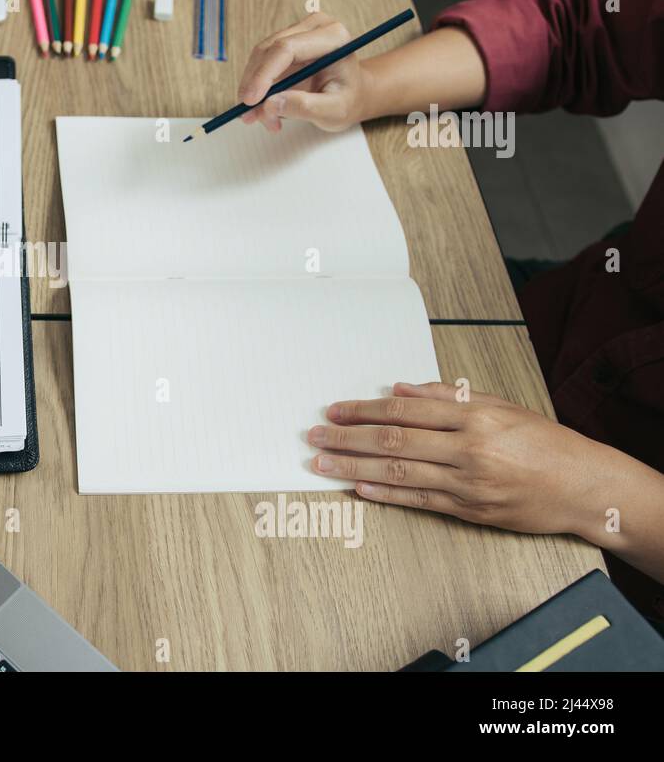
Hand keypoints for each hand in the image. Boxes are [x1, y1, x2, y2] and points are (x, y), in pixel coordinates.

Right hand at [237, 12, 370, 131]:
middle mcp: (313, 27)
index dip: (263, 74)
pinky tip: (265, 109)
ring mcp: (297, 33)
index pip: (286, 49)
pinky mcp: (284, 44)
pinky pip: (259, 65)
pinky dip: (256, 89)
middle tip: (249, 116)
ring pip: (259, 58)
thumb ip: (305, 107)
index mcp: (333, 37)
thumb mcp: (334, 111)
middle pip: (268, 51)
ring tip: (263, 119)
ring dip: (252, 90)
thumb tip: (270, 104)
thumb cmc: (348, 100)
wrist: (352, 94)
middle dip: (253, 85)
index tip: (250, 101)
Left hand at [306, 381, 635, 538]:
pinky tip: (359, 487)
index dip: (362, 410)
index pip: (403, 410)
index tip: (334, 411)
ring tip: (322, 464)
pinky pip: (418, 501)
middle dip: (346, 438)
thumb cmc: (544, 443)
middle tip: (315, 436)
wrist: (583, 486)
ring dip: (354, 466)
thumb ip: (447, 397)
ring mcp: (466, 483)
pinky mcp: (469, 510)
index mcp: (472, 417)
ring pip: (398, 472)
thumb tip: (400, 389)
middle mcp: (467, 449)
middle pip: (392, 440)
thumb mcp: (499, 405)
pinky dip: (385, 494)